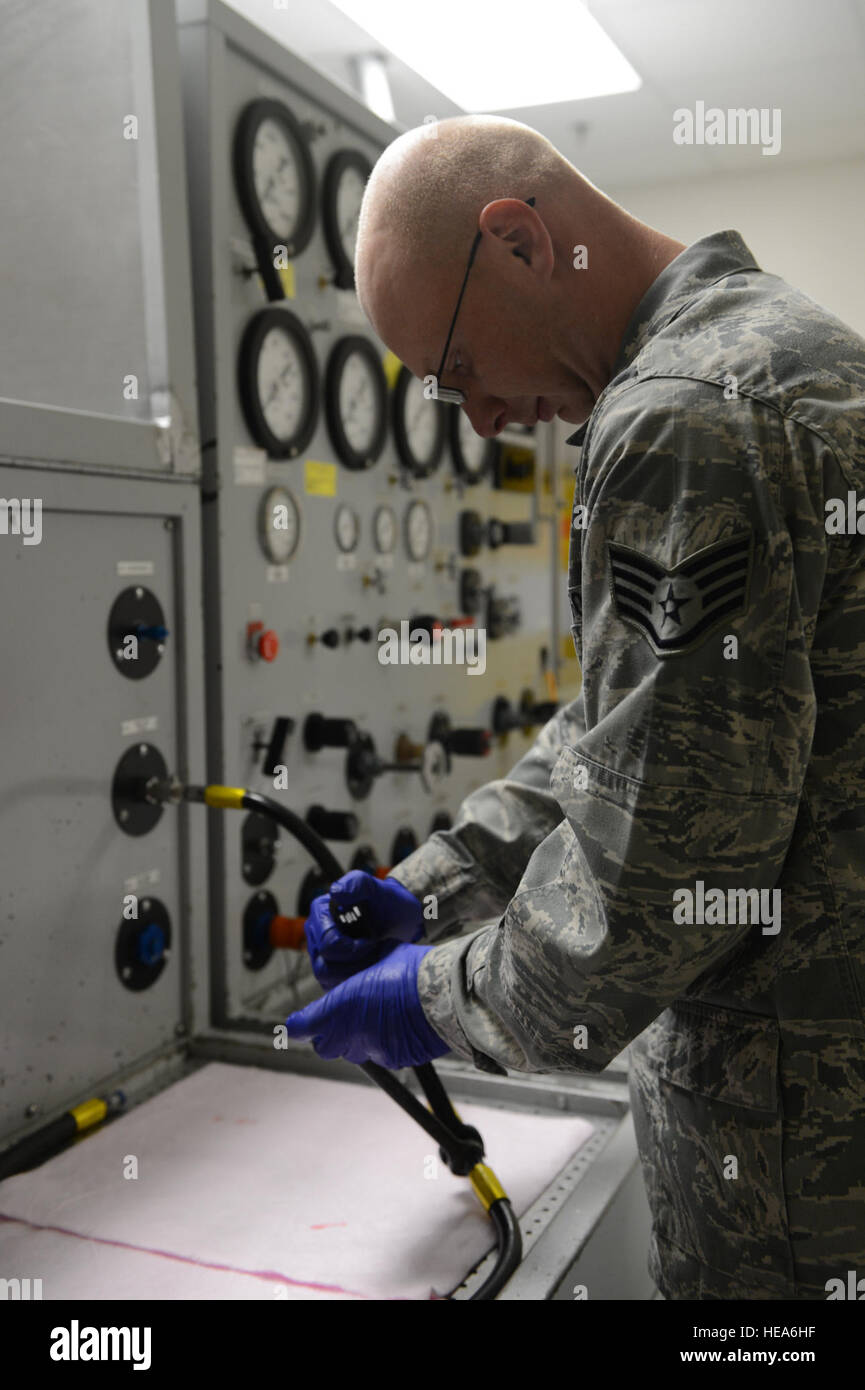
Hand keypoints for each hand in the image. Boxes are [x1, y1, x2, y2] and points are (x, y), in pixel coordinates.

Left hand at [283, 943, 449, 1068]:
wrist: (443, 994)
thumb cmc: (412, 971)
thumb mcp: (380, 956)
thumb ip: (363, 968)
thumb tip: (362, 966)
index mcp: (340, 1006)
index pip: (302, 1027)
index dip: (302, 1025)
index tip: (302, 1023)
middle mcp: (350, 1034)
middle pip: (326, 1046)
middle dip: (332, 1035)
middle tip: (346, 1018)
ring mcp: (372, 1050)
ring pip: (355, 1051)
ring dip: (361, 1038)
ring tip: (381, 1018)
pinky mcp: (394, 1060)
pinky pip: (383, 1055)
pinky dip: (387, 1044)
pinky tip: (401, 1026)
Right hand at [304, 871, 423, 990]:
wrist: (398, 917)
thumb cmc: (386, 901)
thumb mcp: (374, 886)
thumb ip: (355, 883)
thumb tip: (335, 892)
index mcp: (320, 913)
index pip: (327, 942)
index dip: (351, 947)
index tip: (371, 940)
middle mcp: (315, 934)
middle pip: (324, 963)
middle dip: (354, 960)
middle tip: (374, 950)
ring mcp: (320, 953)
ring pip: (326, 977)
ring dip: (353, 972)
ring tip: (372, 959)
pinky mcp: (329, 970)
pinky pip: (331, 984)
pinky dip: (352, 981)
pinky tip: (368, 967)